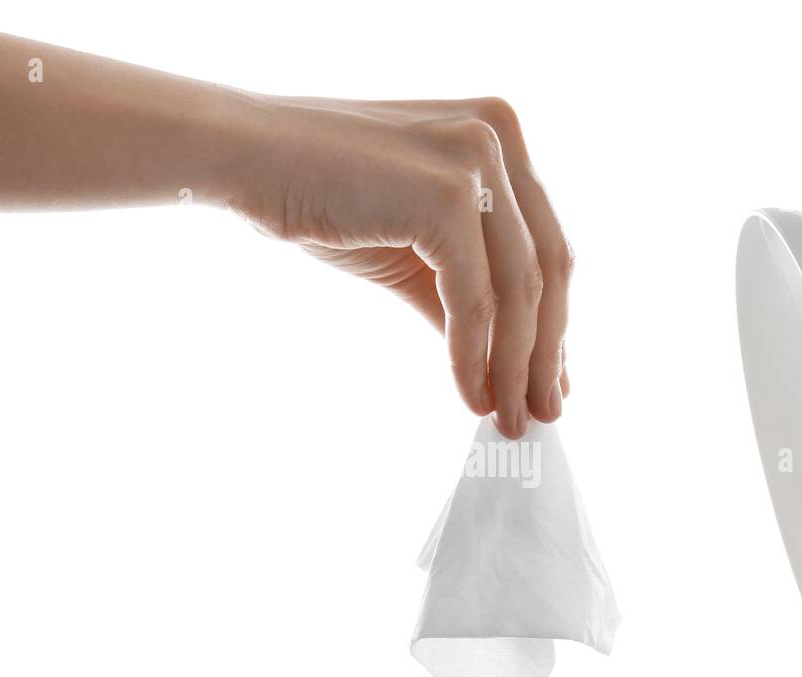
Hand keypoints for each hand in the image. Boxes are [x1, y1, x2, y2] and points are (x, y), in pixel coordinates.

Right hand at [222, 97, 572, 437]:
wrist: (246, 159)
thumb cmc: (322, 195)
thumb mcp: (416, 248)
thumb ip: (468, 295)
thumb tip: (508, 366)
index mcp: (501, 133)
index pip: (546, 244)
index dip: (554, 322)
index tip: (551, 382)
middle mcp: (500, 134)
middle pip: (549, 267)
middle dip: (546, 352)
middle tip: (540, 414)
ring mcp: (478, 159)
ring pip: (519, 289)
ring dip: (515, 367)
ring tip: (506, 417)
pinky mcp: (447, 195)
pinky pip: (474, 299)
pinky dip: (474, 356)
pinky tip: (471, 394)